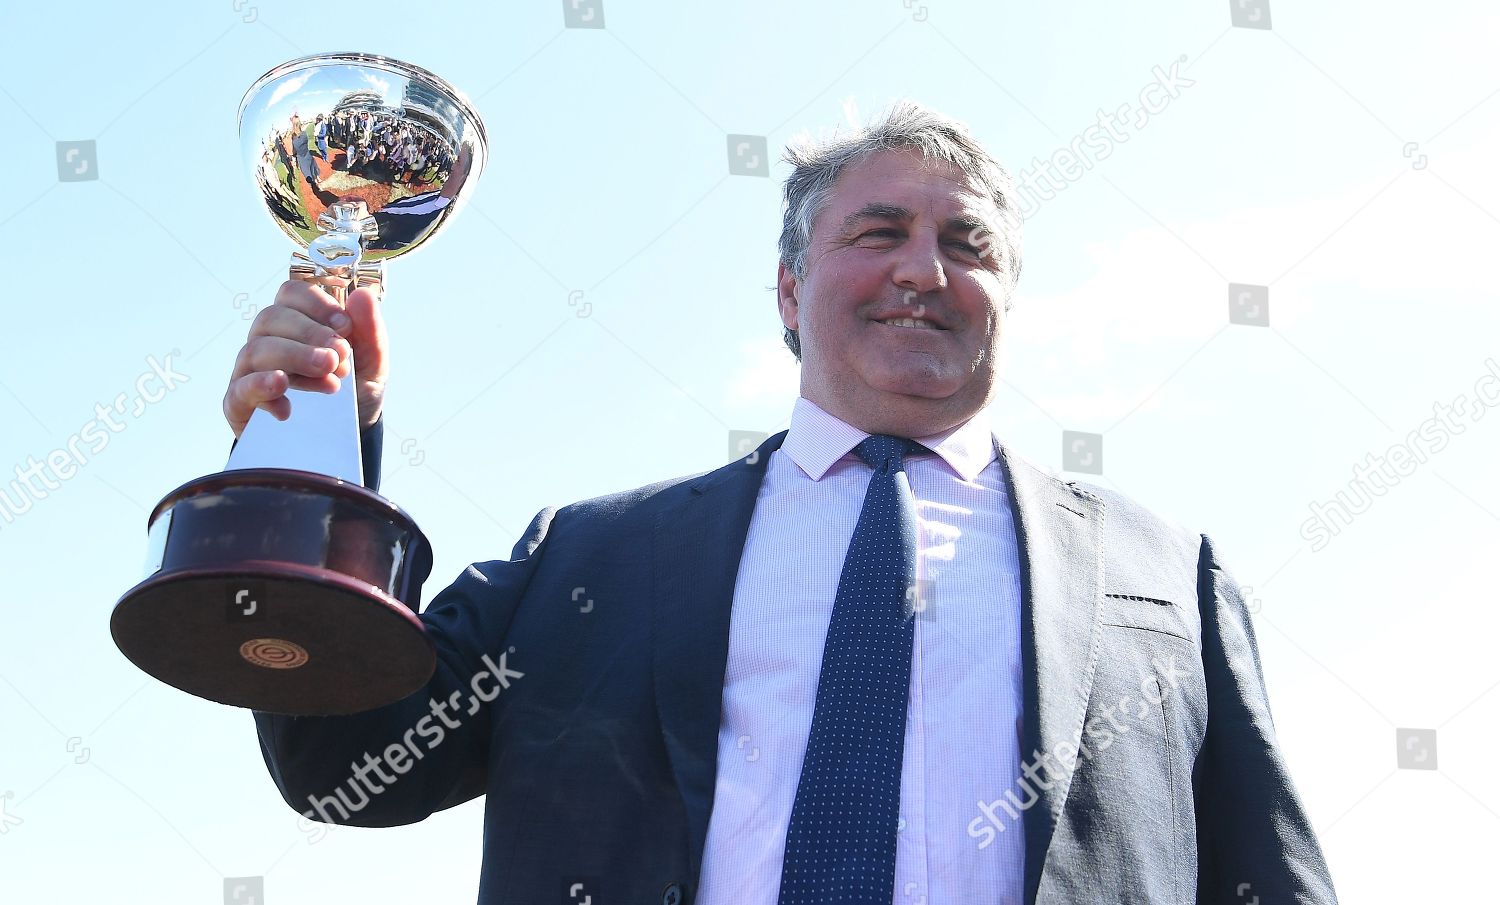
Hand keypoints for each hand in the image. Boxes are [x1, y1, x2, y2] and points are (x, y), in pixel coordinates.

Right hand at [223, 278, 388, 437]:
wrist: (346, 437)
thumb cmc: (355, 391)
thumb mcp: (372, 363)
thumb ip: (370, 331)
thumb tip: (362, 296)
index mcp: (296, 322)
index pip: (291, 293)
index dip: (316, 304)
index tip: (344, 326)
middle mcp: (268, 340)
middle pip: (271, 318)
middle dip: (309, 335)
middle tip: (338, 358)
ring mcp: (250, 370)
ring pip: (257, 350)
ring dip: (294, 359)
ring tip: (328, 379)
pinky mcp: (240, 402)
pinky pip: (240, 388)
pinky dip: (263, 389)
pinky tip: (287, 404)